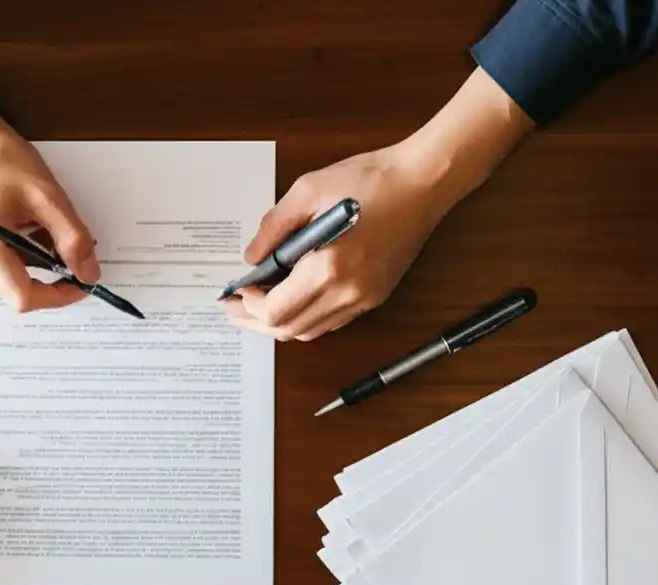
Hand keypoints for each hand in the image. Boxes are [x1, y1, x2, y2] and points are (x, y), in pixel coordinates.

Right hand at [0, 126, 99, 311]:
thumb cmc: (1, 160)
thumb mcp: (46, 196)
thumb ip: (71, 238)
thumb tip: (89, 274)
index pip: (24, 298)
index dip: (59, 296)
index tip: (83, 282)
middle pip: (19, 293)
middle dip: (52, 278)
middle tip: (72, 250)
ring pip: (13, 282)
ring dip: (40, 265)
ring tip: (47, 229)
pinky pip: (4, 268)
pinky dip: (27, 256)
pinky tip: (32, 228)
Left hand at [224, 67, 533, 341]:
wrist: (423, 181)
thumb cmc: (370, 180)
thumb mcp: (307, 191)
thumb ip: (273, 229)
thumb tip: (251, 258)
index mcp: (329, 268)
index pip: (276, 310)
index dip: (248, 306)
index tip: (234, 293)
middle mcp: (349, 293)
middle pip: (290, 329)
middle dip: (256, 321)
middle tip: (235, 307)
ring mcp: (365, 299)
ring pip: (311, 331)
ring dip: (280, 322)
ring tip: (258, 304)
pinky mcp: (376, 296)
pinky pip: (332, 320)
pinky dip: (306, 316)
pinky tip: (292, 297)